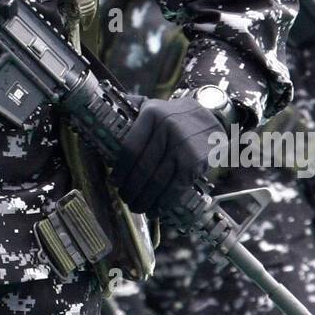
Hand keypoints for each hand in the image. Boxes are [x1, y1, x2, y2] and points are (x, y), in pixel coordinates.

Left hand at [111, 94, 226, 215]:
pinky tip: (156, 209)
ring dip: (145, 199)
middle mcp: (166, 128)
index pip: (130, 147)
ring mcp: (182, 146)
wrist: (213, 118)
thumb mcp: (154, 106)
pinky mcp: (194, 162)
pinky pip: (175, 187)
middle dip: (131, 188)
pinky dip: (164, 202)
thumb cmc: (176, 116)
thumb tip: (101, 116)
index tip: (114, 181)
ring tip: (138, 207)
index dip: (121, 170)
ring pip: (157, 180)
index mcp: (151, 114)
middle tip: (125, 199)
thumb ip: (132, 109)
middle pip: (142, 167)